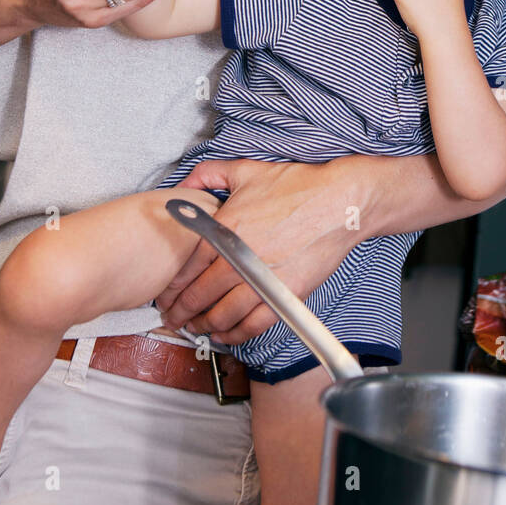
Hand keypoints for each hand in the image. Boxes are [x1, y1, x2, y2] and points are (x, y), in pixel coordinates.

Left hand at [154, 157, 355, 342]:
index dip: (172, 287)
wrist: (339, 201)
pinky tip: (226, 334)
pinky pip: (253, 324)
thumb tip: (182, 185)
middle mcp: (241, 257)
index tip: (165, 296)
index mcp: (226, 229)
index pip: (188, 268)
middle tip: (173, 318)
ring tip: (197, 328)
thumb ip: (208, 174)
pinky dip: (236, 334)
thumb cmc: (297, 185)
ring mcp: (264, 279)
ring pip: (223, 315)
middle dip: (181, 311)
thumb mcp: (246, 170)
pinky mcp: (286, 294)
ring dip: (205, 326)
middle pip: (200, 295)